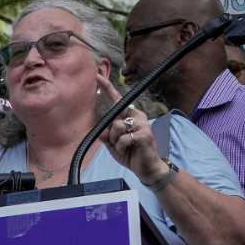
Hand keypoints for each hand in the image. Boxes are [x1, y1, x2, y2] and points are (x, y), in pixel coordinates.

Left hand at [92, 66, 166, 183]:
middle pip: (113, 117)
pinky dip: (121, 147)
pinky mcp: (145, 133)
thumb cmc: (131, 154)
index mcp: (130, 115)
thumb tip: (100, 128)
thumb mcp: (113, 145)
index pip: (117, 100)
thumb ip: (106, 135)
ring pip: (116, 127)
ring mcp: (142, 123)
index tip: (96, 76)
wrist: (147, 168)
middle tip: (119, 145)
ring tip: (125, 148)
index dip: (106, 88)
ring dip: (115, 141)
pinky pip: (123, 138)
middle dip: (111, 134)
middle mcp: (137, 115)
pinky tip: (129, 151)